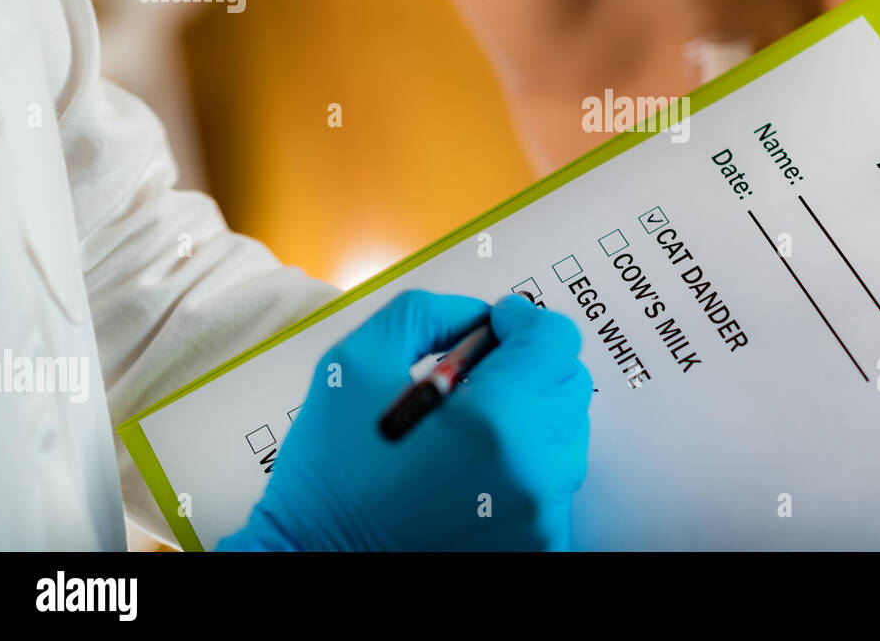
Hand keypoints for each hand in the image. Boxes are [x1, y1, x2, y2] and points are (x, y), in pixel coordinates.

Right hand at [217, 290, 591, 550]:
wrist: (312, 564)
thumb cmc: (330, 476)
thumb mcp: (355, 365)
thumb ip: (425, 315)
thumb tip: (478, 316)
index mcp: (497, 418)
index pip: (554, 340)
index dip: (522, 321)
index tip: (496, 325)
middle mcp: (534, 470)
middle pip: (566, 384)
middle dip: (526, 365)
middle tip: (476, 374)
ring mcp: (541, 516)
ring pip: (564, 435)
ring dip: (527, 415)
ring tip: (468, 427)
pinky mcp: (537, 546)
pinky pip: (553, 485)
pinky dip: (525, 466)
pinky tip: (474, 469)